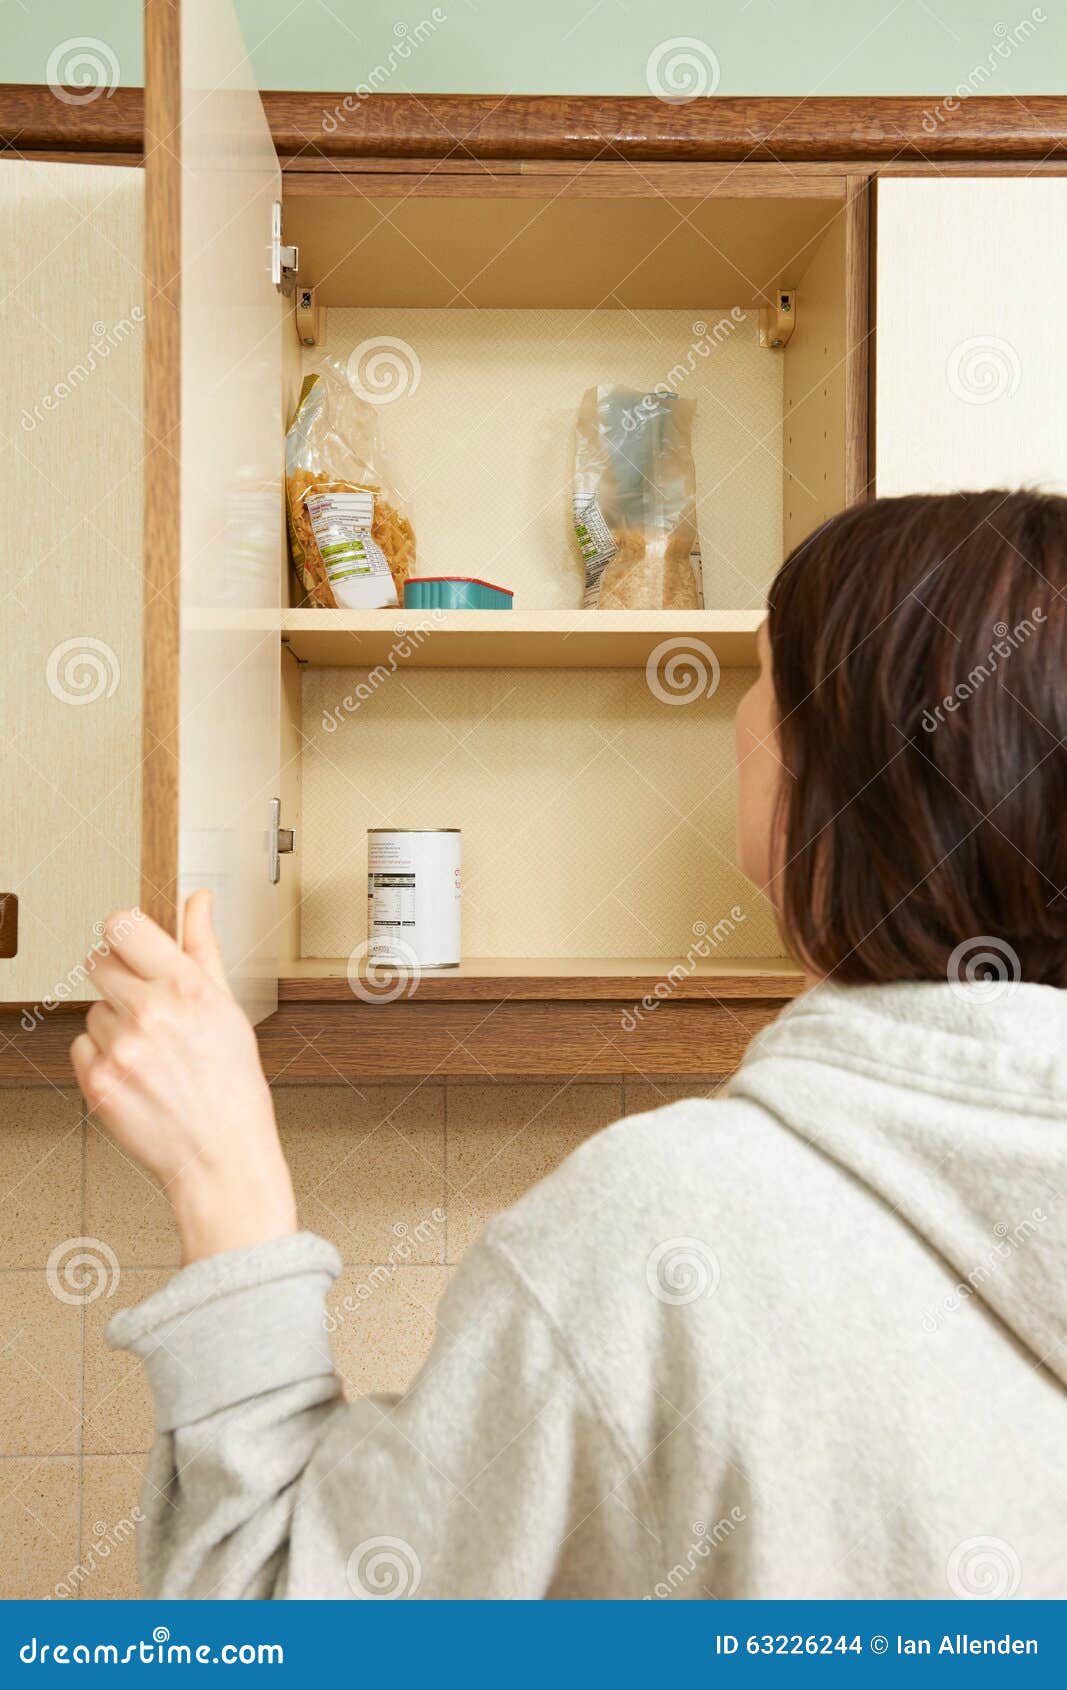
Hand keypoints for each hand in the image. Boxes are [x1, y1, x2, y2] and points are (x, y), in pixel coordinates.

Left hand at [71, 891, 296, 1264]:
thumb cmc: (232, 1086)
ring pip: (93, 1009)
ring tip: (151, 1052)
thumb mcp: (227, 1008)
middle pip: (98, 962)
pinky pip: (82, 1046)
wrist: (221, 1156)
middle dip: (117, 977)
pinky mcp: (97, 1081)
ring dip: (114, 1024)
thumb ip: (204, 946)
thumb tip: (198, 901)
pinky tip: (136, 1073)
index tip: (133, 948)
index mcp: (187, 986)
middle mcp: (151, 1012)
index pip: (123, 925)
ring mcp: (121, 1048)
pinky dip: (102, 1057)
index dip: (124, 935)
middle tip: (144, 1005)